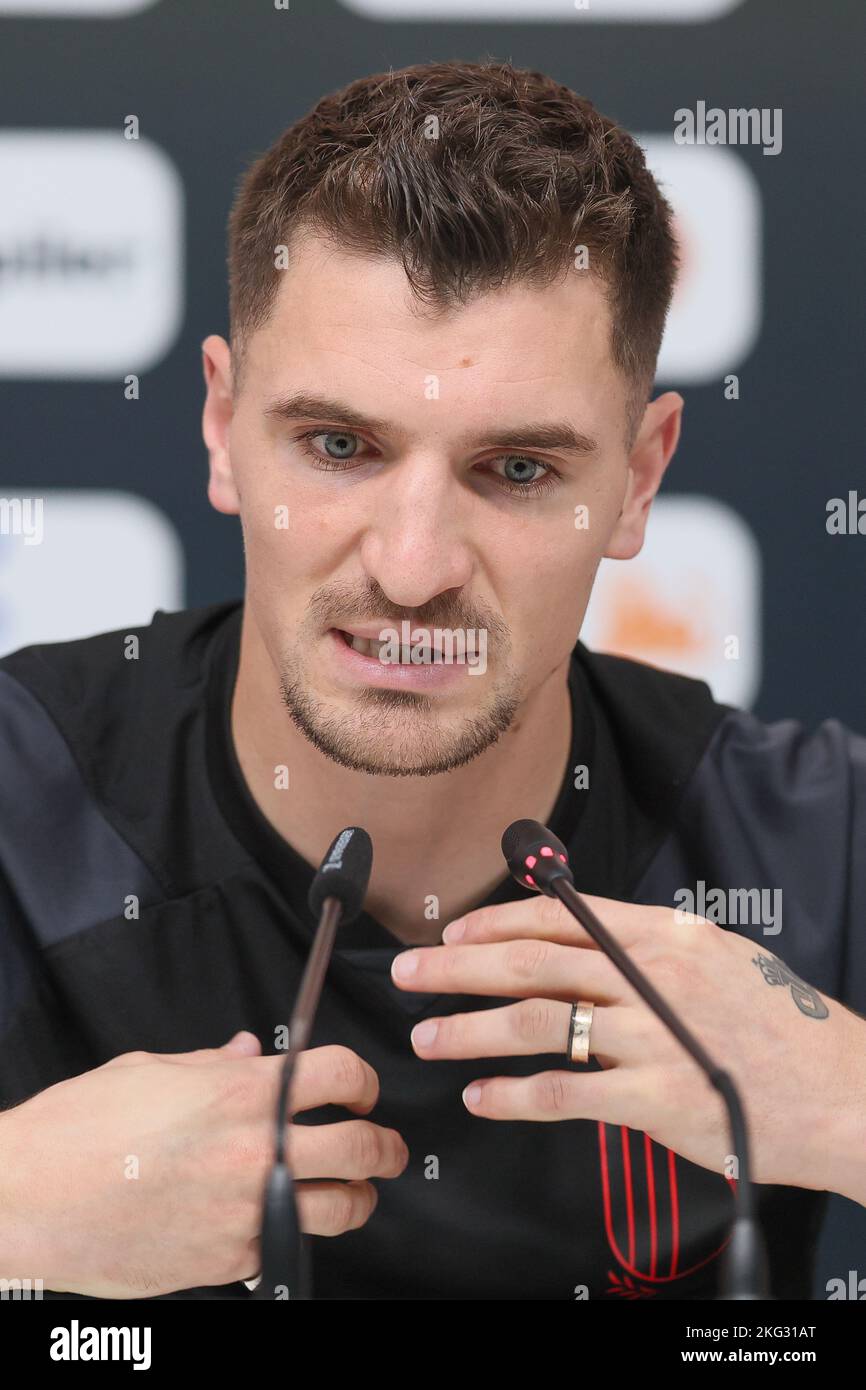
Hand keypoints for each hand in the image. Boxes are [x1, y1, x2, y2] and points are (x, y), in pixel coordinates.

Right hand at [0, 1034, 407, 1297]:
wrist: (29, 1197)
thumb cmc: (80, 1129)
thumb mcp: (150, 1071)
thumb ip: (213, 1063)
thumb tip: (247, 1049)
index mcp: (242, 1091)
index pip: (342, 1072)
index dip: (365, 1080)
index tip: (363, 1091)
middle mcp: (257, 1149)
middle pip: (363, 1146)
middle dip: (385, 1145)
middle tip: (384, 1147)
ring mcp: (248, 1209)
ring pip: (345, 1207)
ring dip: (359, 1197)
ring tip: (354, 1192)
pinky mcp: (230, 1259)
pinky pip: (292, 1246)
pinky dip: (299, 1234)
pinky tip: (287, 1223)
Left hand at [391, 895, 865, 1195]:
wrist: (842, 1090)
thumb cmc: (780, 1026)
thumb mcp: (719, 958)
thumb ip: (649, 947)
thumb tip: (581, 936)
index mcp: (664, 937)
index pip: (558, 918)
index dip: (494, 925)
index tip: (452, 936)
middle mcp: (651, 978)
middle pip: (531, 962)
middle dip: (457, 967)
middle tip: (408, 974)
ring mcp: (652, 1037)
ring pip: (535, 1022)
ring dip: (469, 1029)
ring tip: (427, 1038)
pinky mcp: (657, 1098)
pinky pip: (565, 1093)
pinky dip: (514, 1095)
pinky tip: (483, 1097)